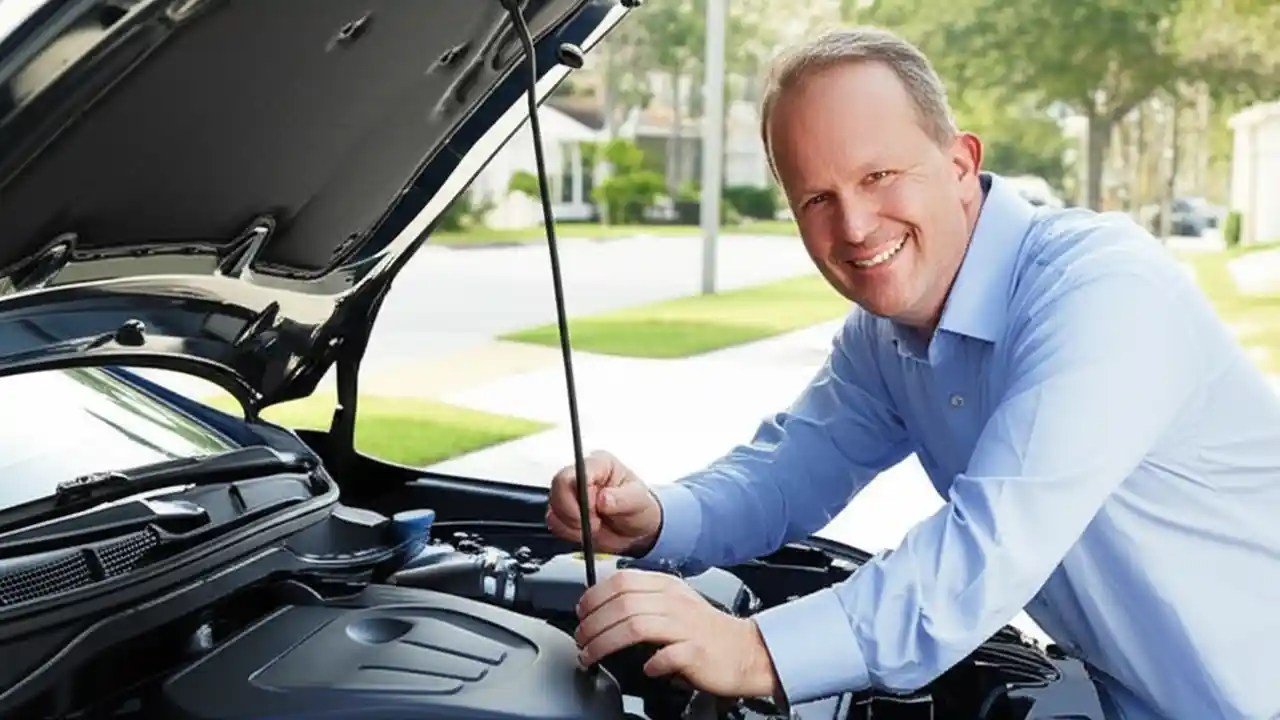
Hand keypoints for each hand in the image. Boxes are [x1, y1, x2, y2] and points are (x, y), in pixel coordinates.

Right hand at [547, 451, 661, 555]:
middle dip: (574, 512)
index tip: (593, 511)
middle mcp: (580, 476)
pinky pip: (555, 523)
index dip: (579, 494)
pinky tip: (587, 532)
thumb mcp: (639, 500)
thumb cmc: (639, 506)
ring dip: (573, 525)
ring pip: (554, 508)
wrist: (637, 530)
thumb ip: (622, 499)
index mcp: (598, 465)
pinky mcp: (565, 513)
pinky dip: (570, 533)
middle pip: (558, 487)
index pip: (575, 472)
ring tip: (595, 526)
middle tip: (594, 523)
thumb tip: (603, 499)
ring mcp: (570, 495)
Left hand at [574, 569, 782, 700]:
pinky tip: (646, 669)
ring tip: (592, 656)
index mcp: (667, 586)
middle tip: (581, 640)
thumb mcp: (673, 602)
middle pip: (622, 604)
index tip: (581, 614)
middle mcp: (674, 602)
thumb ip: (643, 599)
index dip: (594, 597)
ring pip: (635, 626)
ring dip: (605, 643)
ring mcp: (686, 626)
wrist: (745, 651)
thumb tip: (602, 607)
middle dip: (593, 624)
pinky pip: (665, 655)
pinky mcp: (696, 652)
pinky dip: (650, 663)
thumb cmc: (706, 631)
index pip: (621, 581)